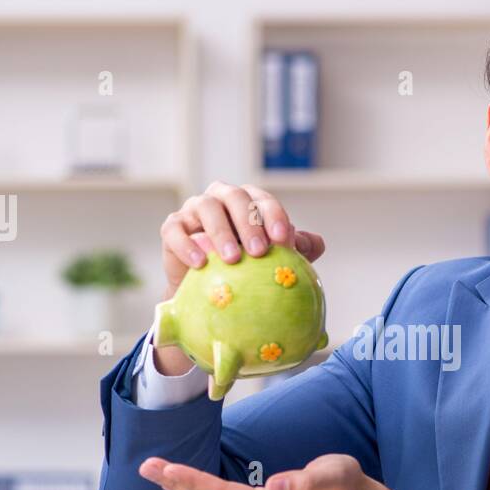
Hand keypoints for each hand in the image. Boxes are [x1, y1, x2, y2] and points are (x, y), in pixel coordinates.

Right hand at [160, 180, 326, 297]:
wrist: (206, 292)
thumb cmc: (246, 270)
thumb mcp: (273, 259)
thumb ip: (297, 248)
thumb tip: (317, 244)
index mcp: (248, 201)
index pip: (263, 199)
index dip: (274, 215)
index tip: (284, 239)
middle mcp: (221, 198)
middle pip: (236, 197)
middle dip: (250, 223)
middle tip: (259, 251)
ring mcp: (194, 210)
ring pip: (207, 207)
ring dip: (221, 231)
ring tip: (232, 259)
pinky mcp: (172, 228)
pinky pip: (175, 230)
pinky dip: (187, 244)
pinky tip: (201, 263)